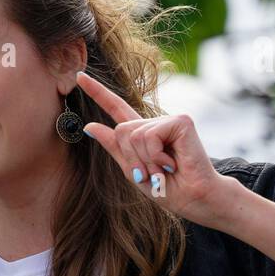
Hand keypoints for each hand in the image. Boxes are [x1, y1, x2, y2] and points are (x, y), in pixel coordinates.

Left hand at [76, 71, 240, 228]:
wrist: (194, 199)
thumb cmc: (168, 189)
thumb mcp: (132, 170)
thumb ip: (114, 147)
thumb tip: (90, 127)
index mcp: (142, 134)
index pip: (116, 108)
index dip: (98, 92)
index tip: (79, 76)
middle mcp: (154, 124)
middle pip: (121, 131)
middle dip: (132, 158)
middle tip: (152, 172)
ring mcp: (169, 120)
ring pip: (133, 135)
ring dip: (145, 160)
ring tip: (164, 169)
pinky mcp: (180, 121)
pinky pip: (149, 135)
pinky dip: (156, 155)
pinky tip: (171, 163)